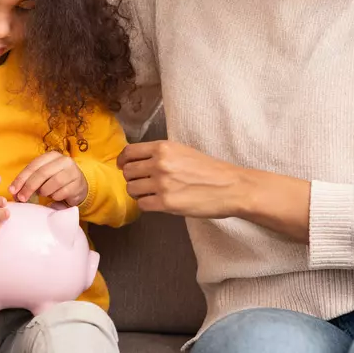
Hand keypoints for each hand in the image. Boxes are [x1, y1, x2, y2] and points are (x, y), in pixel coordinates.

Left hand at [9, 152, 89, 206]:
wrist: (78, 188)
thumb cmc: (56, 181)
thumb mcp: (43, 177)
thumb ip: (29, 181)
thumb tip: (14, 192)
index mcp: (52, 156)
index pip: (33, 165)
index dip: (21, 178)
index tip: (12, 190)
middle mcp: (63, 160)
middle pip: (42, 173)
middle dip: (29, 187)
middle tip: (22, 198)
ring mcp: (72, 172)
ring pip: (52, 183)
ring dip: (44, 192)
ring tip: (44, 194)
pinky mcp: (78, 184)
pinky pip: (61, 193)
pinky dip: (55, 197)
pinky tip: (55, 197)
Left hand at [116, 141, 246, 217]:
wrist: (230, 187)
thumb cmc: (210, 169)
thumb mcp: (183, 151)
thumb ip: (160, 154)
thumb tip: (138, 160)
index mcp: (164, 148)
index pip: (129, 152)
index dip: (123, 161)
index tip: (123, 166)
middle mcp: (160, 164)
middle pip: (127, 172)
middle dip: (131, 178)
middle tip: (141, 182)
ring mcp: (162, 184)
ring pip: (132, 189)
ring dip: (138, 192)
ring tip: (151, 193)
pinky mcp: (166, 203)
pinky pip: (142, 205)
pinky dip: (147, 205)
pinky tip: (157, 203)